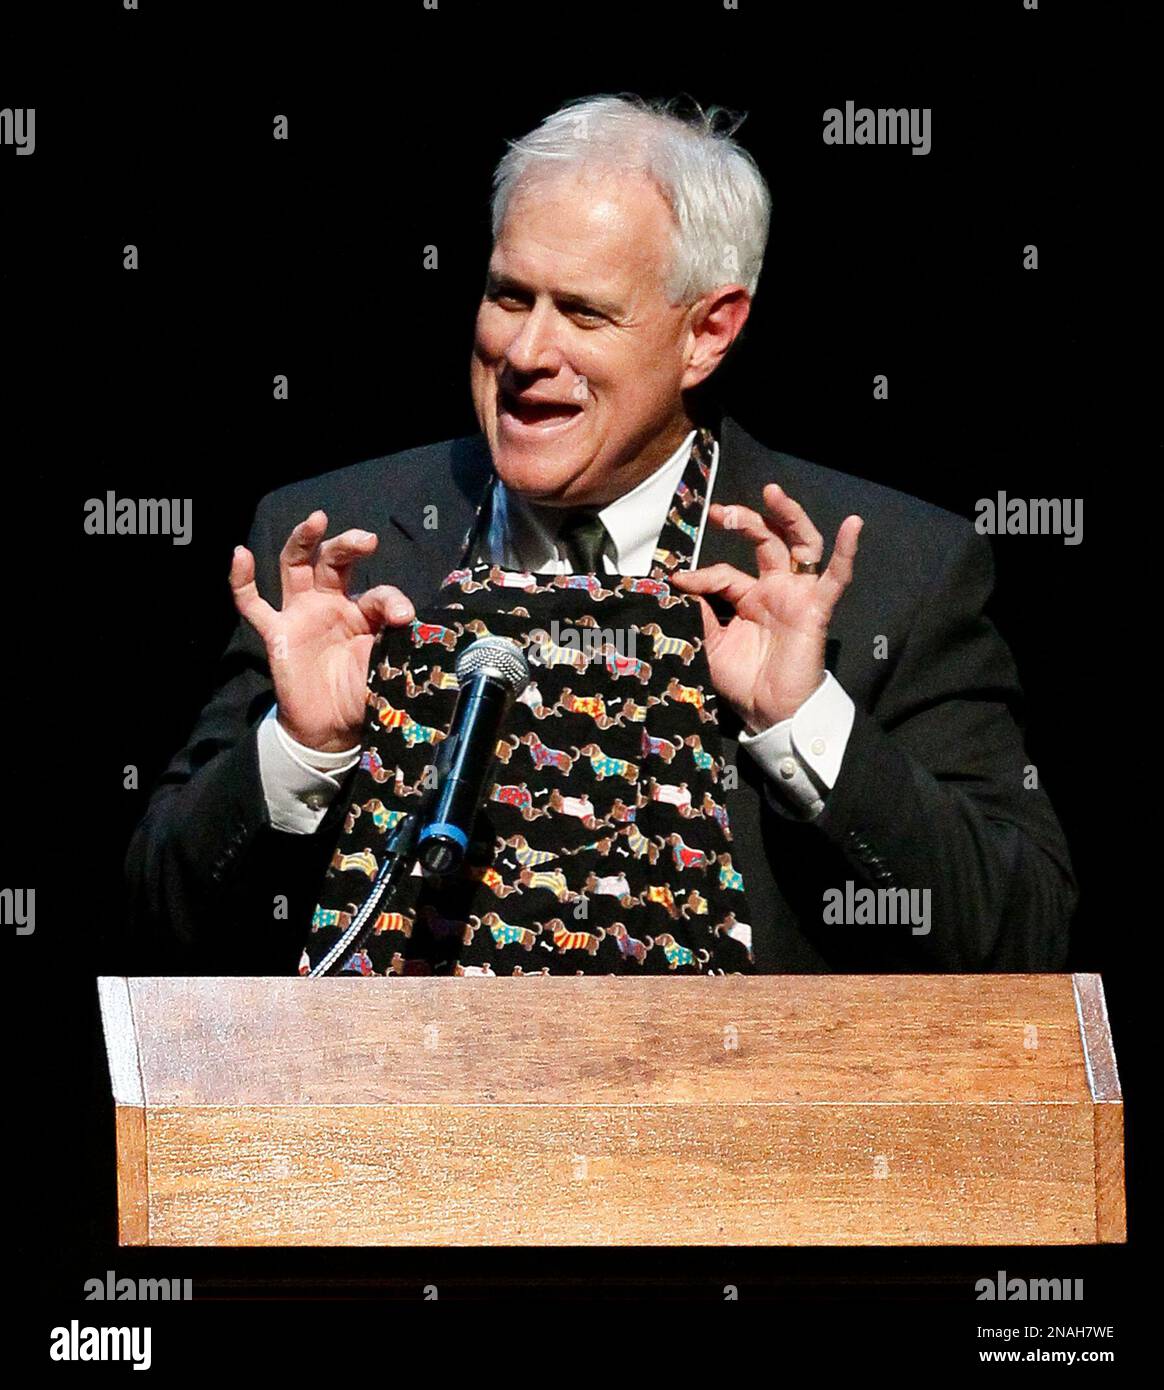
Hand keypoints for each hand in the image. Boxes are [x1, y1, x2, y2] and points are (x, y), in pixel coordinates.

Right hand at [229, 510, 414, 752]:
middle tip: (366, 539)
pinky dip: (242, 580)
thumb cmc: (362, 692)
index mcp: (362, 611)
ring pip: (296, 566)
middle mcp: (331, 604)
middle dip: (348, 545)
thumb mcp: (386, 664)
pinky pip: (253, 604)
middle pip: (334, 562)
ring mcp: (301, 614)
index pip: (378, 593)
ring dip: (303, 541)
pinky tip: (239, 555)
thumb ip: (396, 640)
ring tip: (316, 520)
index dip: (391, 601)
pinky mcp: (276, 633)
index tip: (403, 617)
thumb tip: (409, 620)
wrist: (332, 728)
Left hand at [671, 485, 861, 732]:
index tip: (677, 580)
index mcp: (747, 597)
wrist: (769, 713)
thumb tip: (679, 582)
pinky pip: (837, 577)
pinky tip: (853, 524)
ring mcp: (797, 595)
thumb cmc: (741, 681)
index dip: (701, 574)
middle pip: (765, 541)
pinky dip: (847, 551)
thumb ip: (697, 612)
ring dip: (787, 516)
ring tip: (773, 493)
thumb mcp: (708, 643)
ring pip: (799, 544)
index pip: (724, 571)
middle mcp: (774, 589)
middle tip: (720, 512)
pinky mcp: (817, 608)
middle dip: (744, 520)